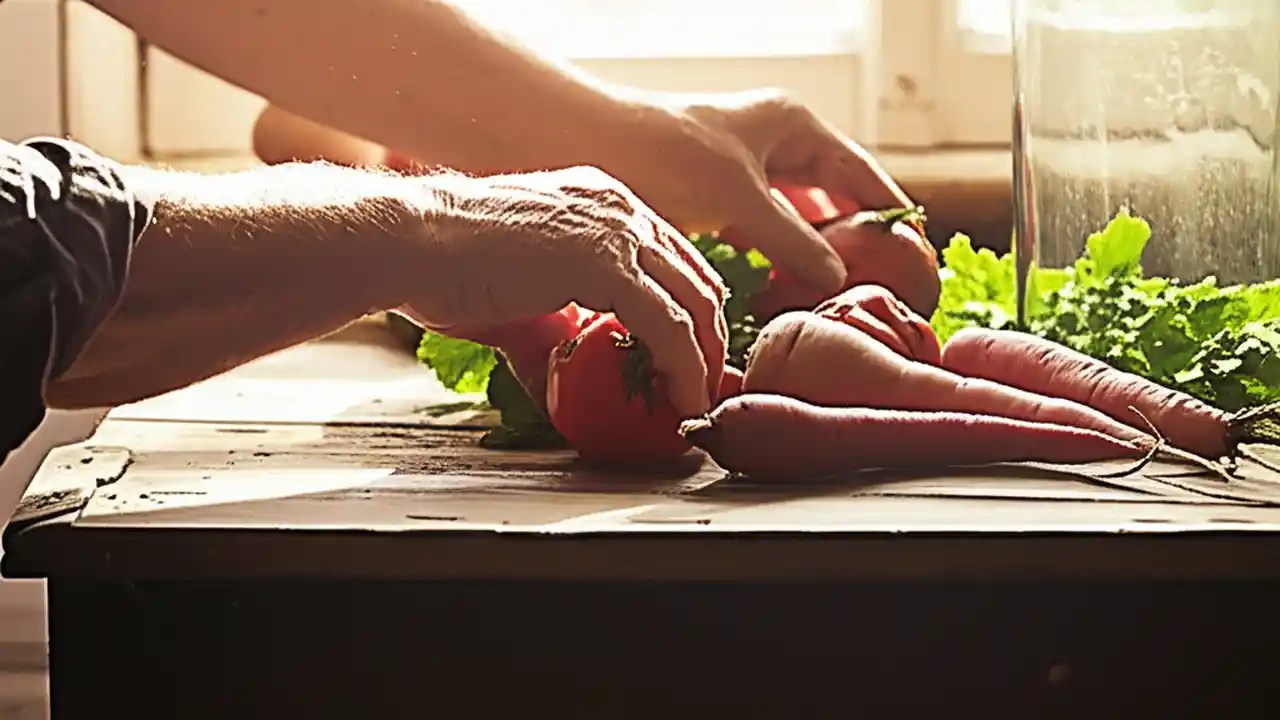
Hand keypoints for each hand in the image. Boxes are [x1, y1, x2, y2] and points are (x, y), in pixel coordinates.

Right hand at [398, 166, 727, 415]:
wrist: (407, 244)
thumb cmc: (444, 265)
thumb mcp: (518, 299)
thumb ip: (551, 332)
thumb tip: (556, 381)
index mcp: (601, 202)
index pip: (672, 259)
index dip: (690, 313)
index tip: (689, 359)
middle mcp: (618, 206)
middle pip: (697, 277)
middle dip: (709, 339)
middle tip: (701, 386)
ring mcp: (615, 228)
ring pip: (696, 300)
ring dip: (705, 358)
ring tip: (695, 400)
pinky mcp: (605, 263)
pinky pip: (669, 325)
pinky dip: (684, 367)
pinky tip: (681, 398)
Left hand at [605, 89, 913, 295]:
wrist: (586, 146)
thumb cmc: (663, 153)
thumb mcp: (738, 198)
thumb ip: (792, 239)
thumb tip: (838, 278)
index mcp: (791, 125)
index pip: (860, 172)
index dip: (889, 211)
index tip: (918, 251)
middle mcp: (773, 143)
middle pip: (833, 196)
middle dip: (856, 238)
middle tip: (885, 284)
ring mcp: (745, 173)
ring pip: (798, 220)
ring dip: (816, 255)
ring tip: (844, 297)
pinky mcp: (717, 203)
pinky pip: (764, 236)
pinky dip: (779, 261)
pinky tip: (788, 292)